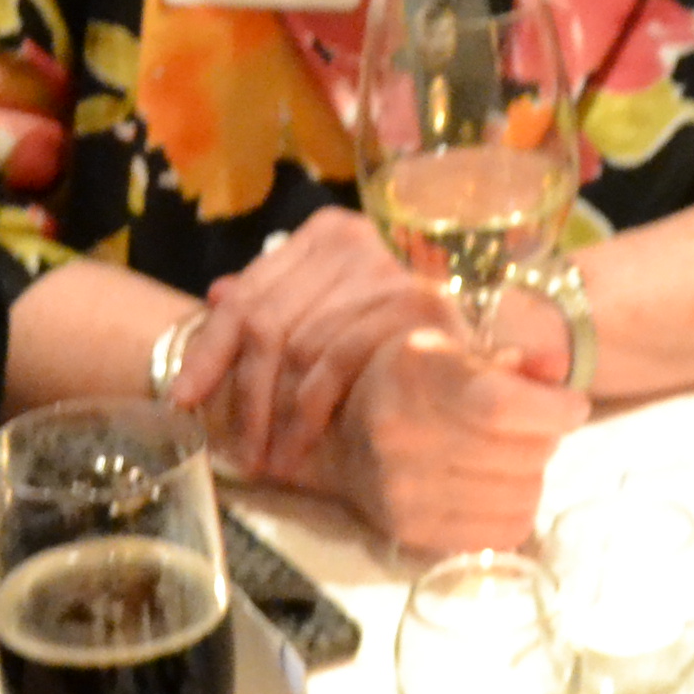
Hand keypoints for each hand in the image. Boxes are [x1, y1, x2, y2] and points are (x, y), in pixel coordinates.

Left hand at [174, 212, 456, 488]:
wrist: (510, 326)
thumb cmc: (416, 333)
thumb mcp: (338, 307)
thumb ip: (284, 299)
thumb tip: (216, 295)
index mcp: (328, 235)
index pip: (249, 293)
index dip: (208, 350)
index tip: (183, 400)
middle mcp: (356, 241)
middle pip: (267, 321)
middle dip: (242, 395)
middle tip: (235, 449)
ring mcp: (389, 269)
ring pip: (299, 345)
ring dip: (274, 413)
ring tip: (267, 458)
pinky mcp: (419, 304)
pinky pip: (340, 358)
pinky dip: (310, 408)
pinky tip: (300, 443)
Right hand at [326, 326, 589, 555]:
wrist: (344, 435)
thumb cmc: (418, 382)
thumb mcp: (461, 349)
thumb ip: (517, 357)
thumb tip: (558, 366)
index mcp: (416, 372)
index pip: (499, 405)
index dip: (551, 409)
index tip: (573, 407)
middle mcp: (400, 432)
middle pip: (522, 452)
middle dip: (546, 437)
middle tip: (532, 428)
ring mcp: (402, 489)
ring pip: (522, 495)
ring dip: (533, 475)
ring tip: (510, 456)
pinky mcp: (413, 532)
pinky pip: (506, 532)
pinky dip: (517, 510)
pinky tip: (497, 486)